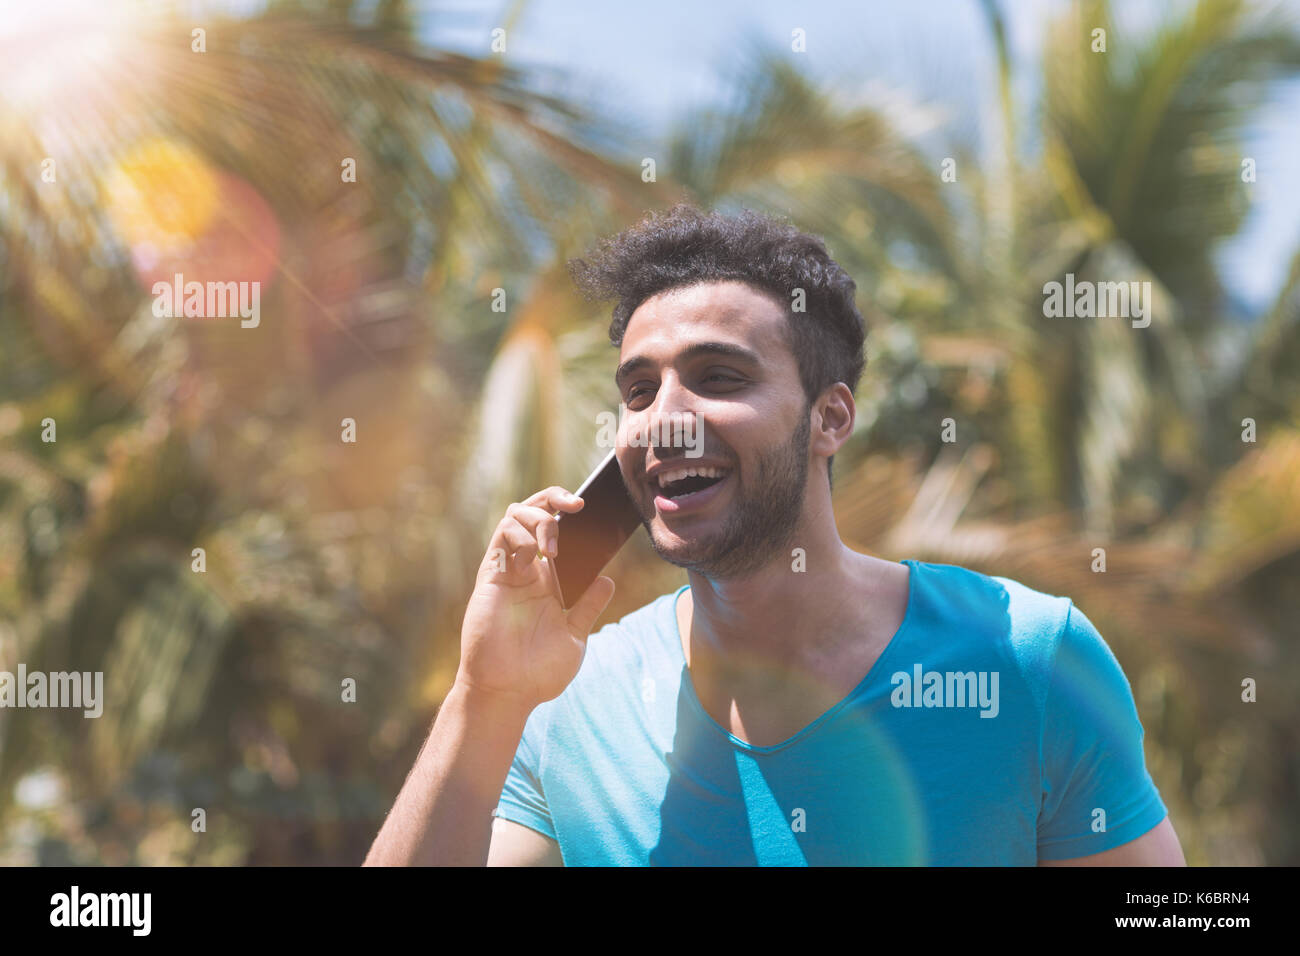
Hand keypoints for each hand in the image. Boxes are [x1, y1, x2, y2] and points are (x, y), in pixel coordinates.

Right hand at [456, 486, 615, 708]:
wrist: (509, 694)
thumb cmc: (538, 672)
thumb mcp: (575, 636)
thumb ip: (588, 606)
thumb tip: (607, 579)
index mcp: (547, 581)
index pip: (557, 532)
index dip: (570, 515)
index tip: (593, 511)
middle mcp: (526, 570)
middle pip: (533, 512)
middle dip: (554, 497)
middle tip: (579, 505)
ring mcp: (507, 572)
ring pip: (515, 516)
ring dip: (539, 516)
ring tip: (554, 543)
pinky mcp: (490, 577)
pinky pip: (501, 538)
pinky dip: (520, 532)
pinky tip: (536, 551)